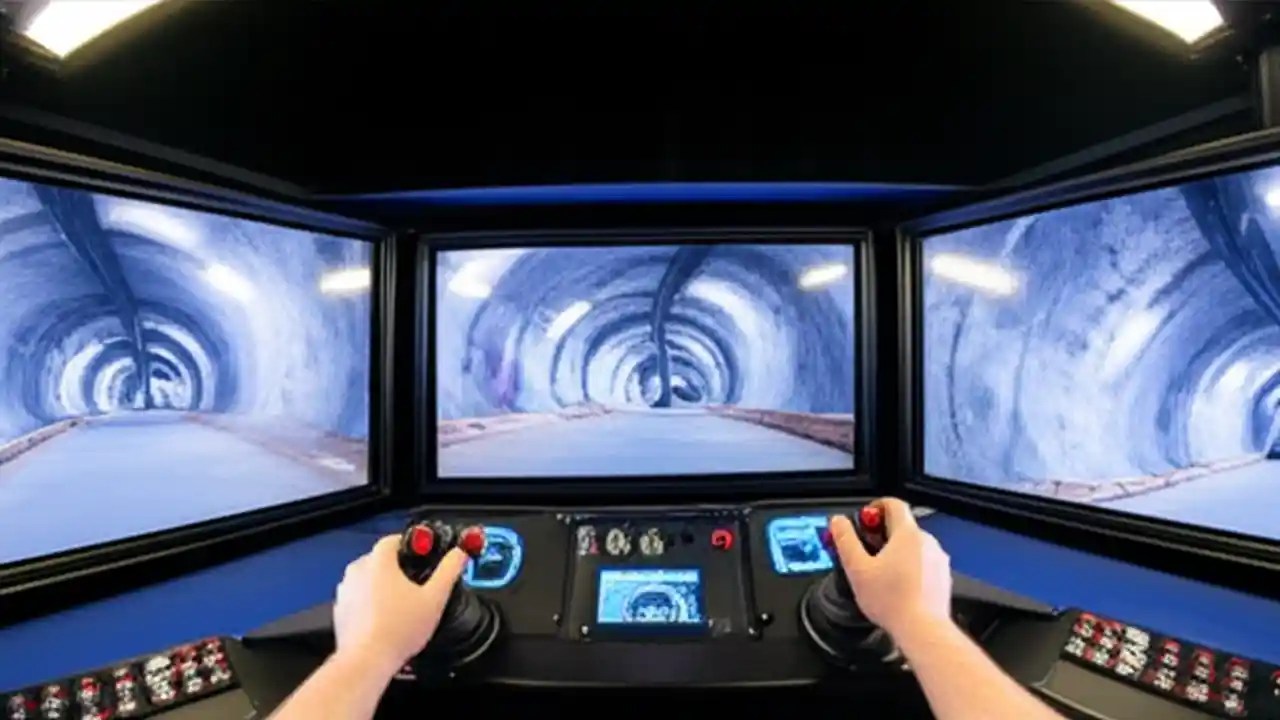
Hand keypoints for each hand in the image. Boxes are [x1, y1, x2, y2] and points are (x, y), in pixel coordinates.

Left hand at [332, 536, 468, 674]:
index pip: (394, 539)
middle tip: (416, 584)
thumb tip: (458, 553)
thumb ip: (449, 570)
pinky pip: (358, 597)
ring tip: (401, 605)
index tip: (423, 555)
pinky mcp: (340, 609)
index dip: (411, 545)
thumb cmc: (399, 629)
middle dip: (398, 567)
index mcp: (378, 562)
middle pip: (380, 559)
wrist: (366, 661)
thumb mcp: (434, 598)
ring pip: (368, 578)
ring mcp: (345, 591)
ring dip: (382, 585)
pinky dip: (370, 602)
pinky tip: (385, 619)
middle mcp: (357, 571)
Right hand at [829, 498, 951, 638]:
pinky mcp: (943, 577)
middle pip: (902, 526)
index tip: (864, 521)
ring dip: (896, 553)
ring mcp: (938, 559)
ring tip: (880, 574)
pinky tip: (897, 587)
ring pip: (913, 546)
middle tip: (865, 552)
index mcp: (907, 534)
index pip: (893, 504)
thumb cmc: (892, 601)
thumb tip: (838, 522)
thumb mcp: (857, 568)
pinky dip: (910, 568)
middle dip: (881, 535)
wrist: (923, 630)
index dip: (875, 507)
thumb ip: (845, 540)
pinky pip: (923, 563)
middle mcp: (927, 542)